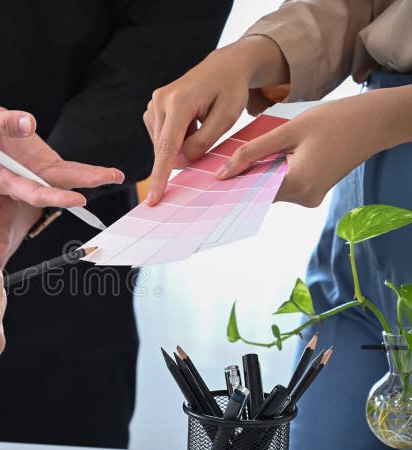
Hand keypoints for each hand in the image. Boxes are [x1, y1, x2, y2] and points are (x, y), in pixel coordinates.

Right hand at [0, 98, 123, 206]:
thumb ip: (4, 122)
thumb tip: (31, 125)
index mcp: (2, 177)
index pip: (32, 192)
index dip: (55, 196)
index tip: (77, 197)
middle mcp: (20, 181)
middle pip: (54, 188)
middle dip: (83, 186)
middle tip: (109, 179)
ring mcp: (33, 174)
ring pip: (65, 181)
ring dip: (90, 179)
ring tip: (116, 176)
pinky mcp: (43, 164)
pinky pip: (67, 171)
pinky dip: (86, 172)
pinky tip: (107, 173)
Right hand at [143, 36, 288, 204]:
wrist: (225, 66)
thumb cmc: (230, 89)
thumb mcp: (226, 118)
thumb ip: (203, 143)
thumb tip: (180, 162)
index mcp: (180, 102)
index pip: (167, 147)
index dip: (160, 176)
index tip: (153, 198)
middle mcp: (160, 101)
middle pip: (165, 147)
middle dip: (183, 154)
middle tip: (206, 135)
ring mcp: (153, 103)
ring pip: (162, 144)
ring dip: (180, 145)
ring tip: (200, 124)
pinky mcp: (152, 108)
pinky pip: (161, 137)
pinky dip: (176, 138)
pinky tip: (190, 124)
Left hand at [214, 88, 411, 207]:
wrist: (375, 122)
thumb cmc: (335, 120)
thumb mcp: (288, 130)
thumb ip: (253, 151)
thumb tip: (223, 173)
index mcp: (297, 184)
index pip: (251, 192)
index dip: (230, 185)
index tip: (207, 183)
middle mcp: (304, 197)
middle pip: (259, 192)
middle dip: (242, 178)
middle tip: (216, 169)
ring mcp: (310, 197)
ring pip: (271, 188)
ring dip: (258, 174)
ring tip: (242, 158)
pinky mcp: (313, 191)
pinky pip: (283, 185)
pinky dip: (272, 173)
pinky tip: (265, 158)